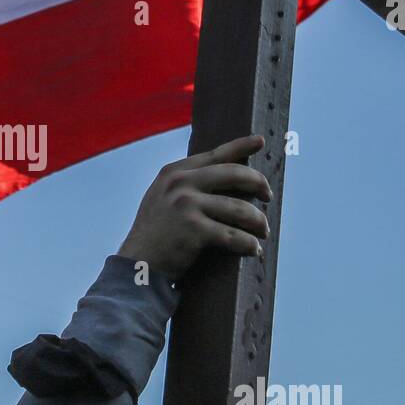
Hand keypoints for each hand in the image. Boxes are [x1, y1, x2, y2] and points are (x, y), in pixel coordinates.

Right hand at [119, 134, 271, 279]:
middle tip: (268, 197)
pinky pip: (233, 235)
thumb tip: (223, 177)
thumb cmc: (155, 234)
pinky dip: (248, 244)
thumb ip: (184, 184)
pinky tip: (254, 250)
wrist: (137, 263)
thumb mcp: (162, 197)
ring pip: (240, 208)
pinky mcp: (194, 230)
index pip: (215, 154)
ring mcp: (186, 205)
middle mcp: (180, 183)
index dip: (241, 146)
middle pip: (234, 174)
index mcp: (174, 172)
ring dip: (258, 221)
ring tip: (263, 232)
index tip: (260, 141)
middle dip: (258, 184)